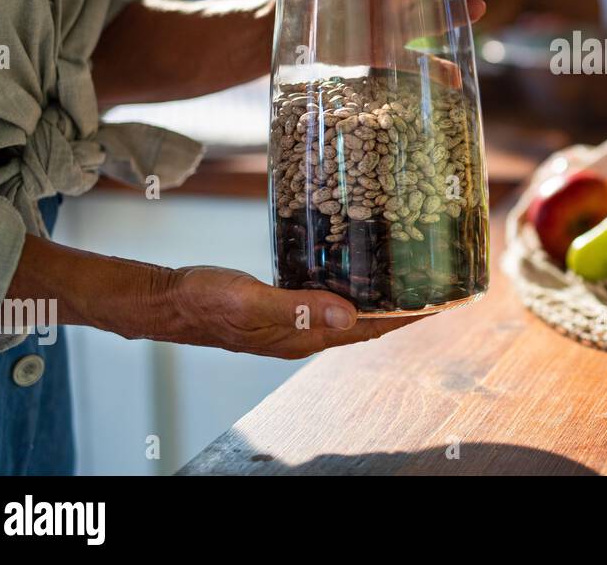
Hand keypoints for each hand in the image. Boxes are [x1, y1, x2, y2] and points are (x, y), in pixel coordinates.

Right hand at [162, 266, 417, 358]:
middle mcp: (302, 334)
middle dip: (400, 308)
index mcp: (302, 337)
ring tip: (405, 275)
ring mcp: (291, 322)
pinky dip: (347, 286)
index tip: (439, 303)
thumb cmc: (205, 301)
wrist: (167, 301)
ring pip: (346, 311)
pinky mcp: (279, 306)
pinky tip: (353, 268)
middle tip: (432, 283)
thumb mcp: (251, 301)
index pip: (368, 331)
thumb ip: (299, 308)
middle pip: (365, 324)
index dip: (405, 319)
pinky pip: (324, 298)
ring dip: (376, 297)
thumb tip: (350, 316)